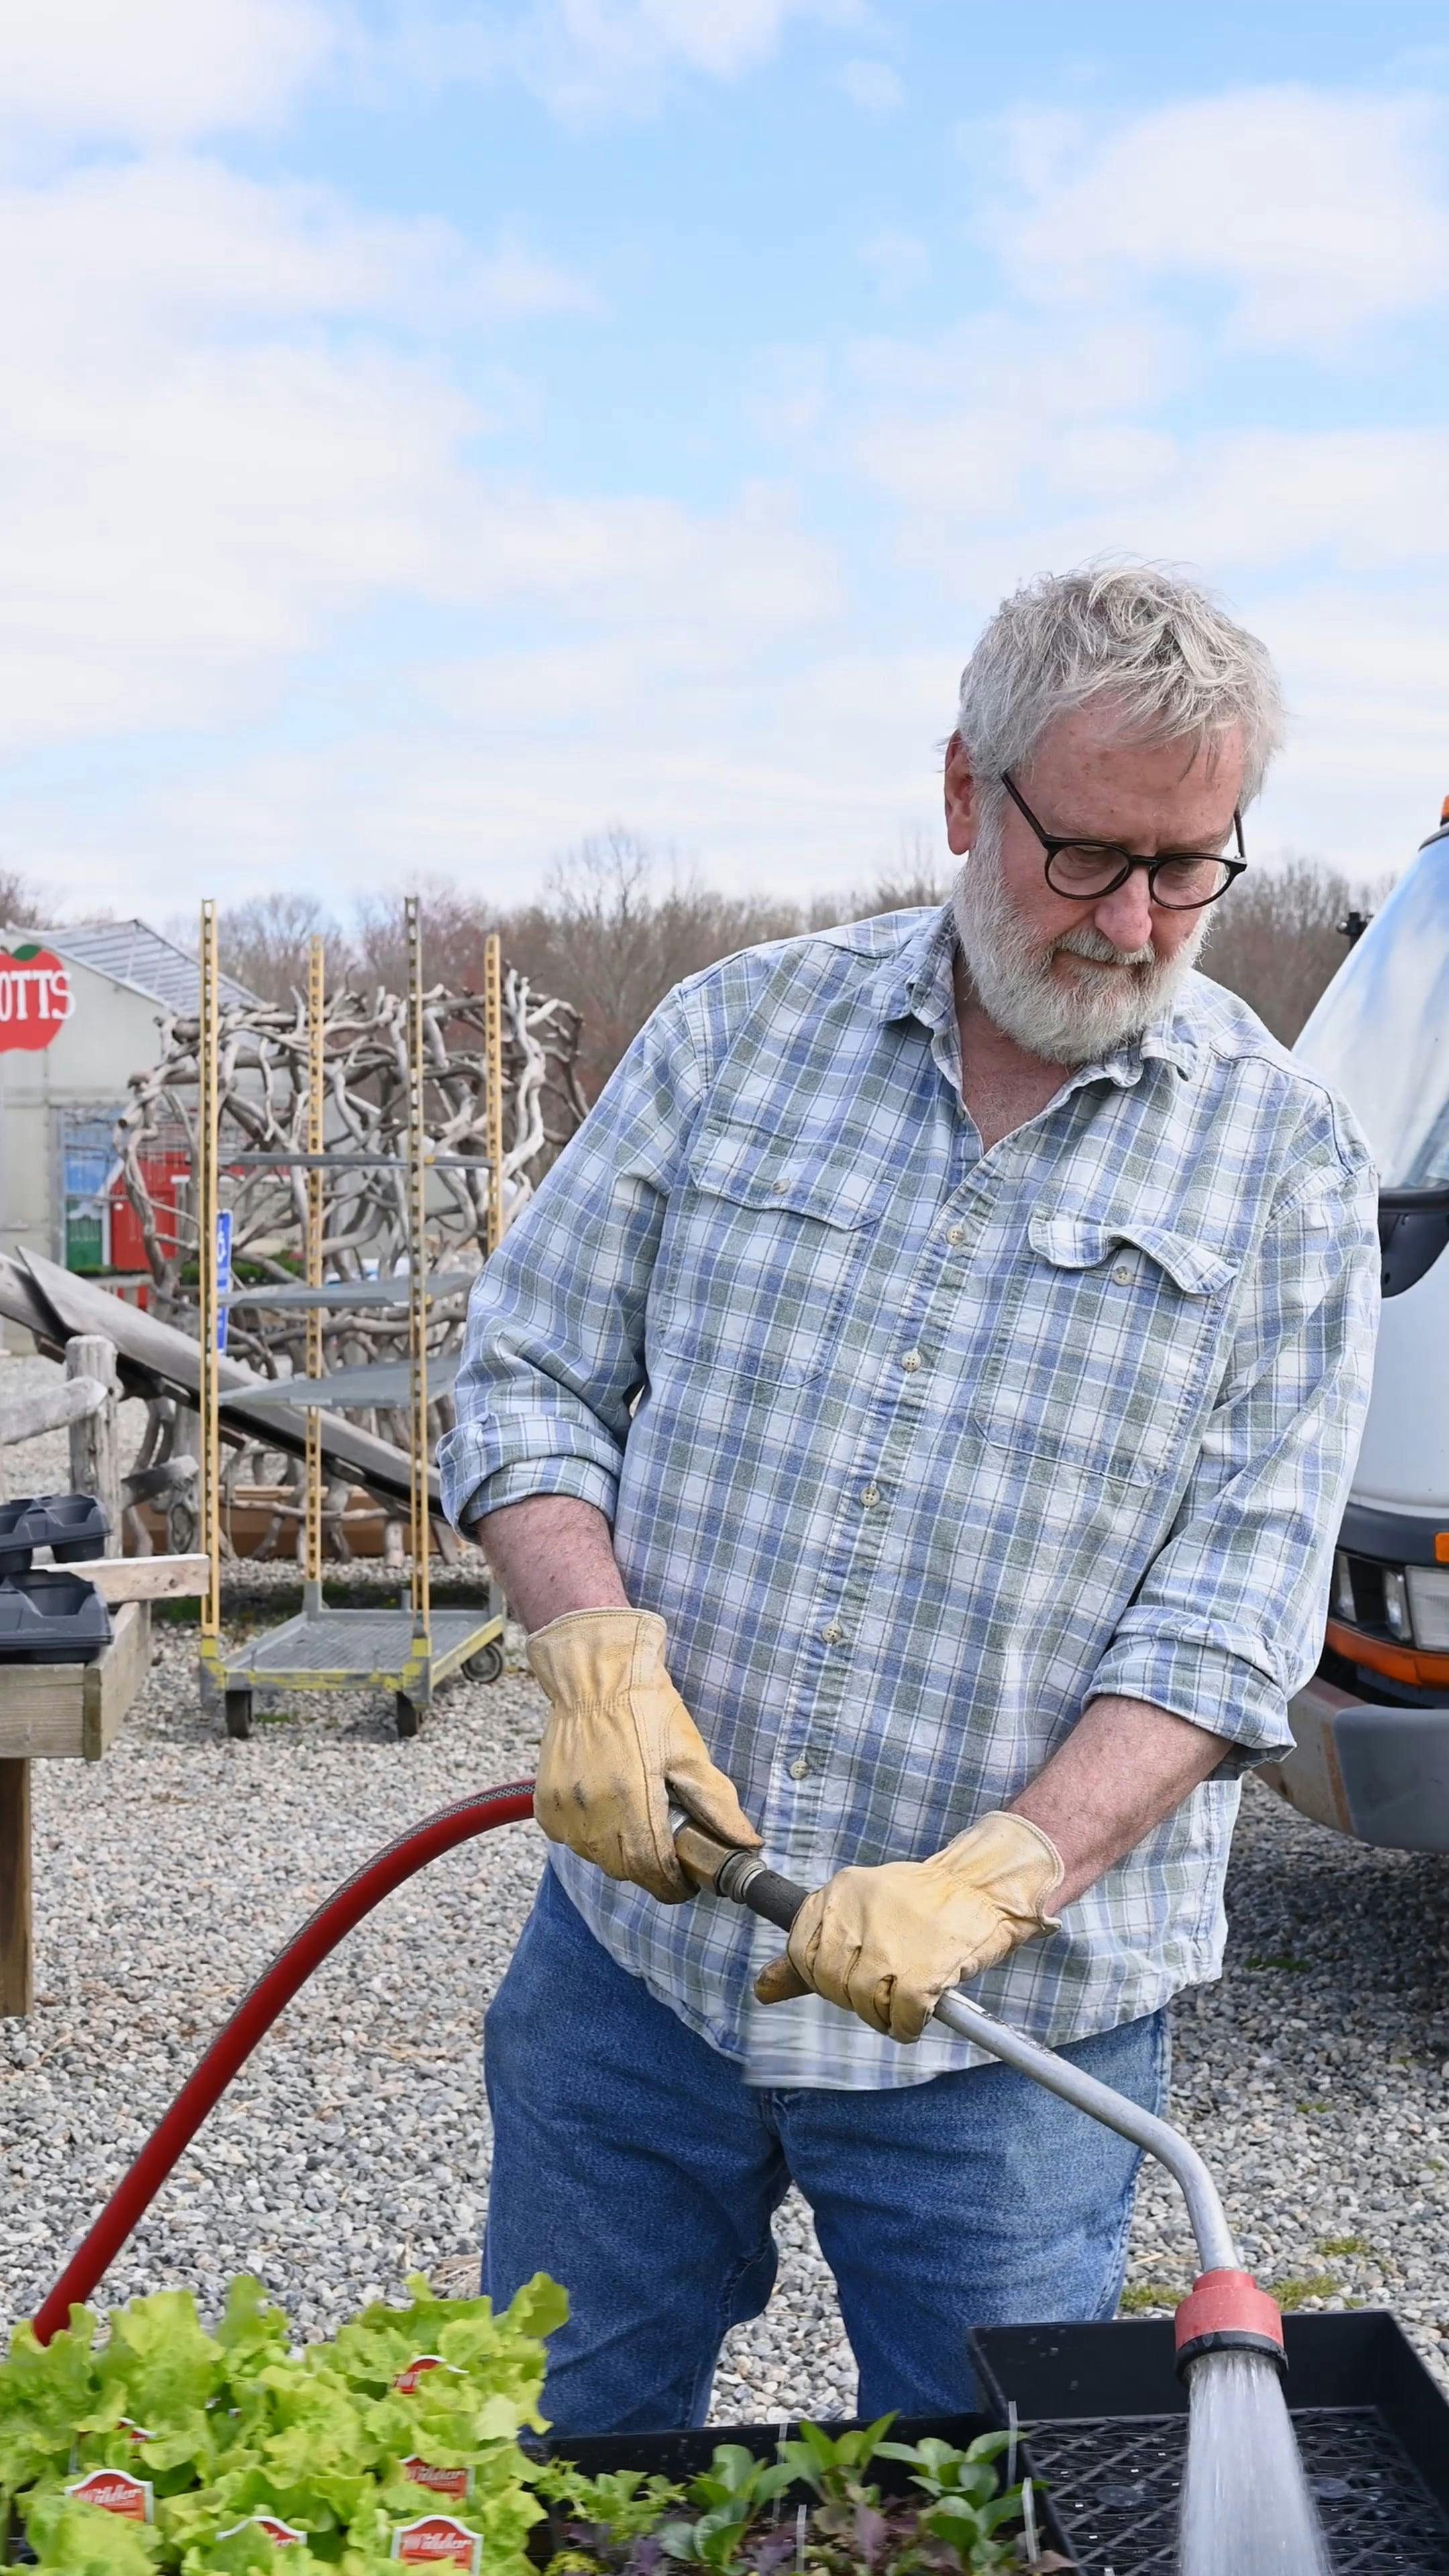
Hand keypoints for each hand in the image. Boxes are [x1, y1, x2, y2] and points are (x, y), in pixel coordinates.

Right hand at [526, 1608, 760, 1903]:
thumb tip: (746, 1844)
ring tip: (634, 1818)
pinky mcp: (546, 1802)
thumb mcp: (689, 1752)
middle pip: (625, 1871)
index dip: (673, 1885)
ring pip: (596, 1858)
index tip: (684, 1882)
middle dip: (649, 1867)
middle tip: (664, 1846)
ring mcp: (566, 1808)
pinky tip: (604, 1808)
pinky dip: (589, 1836)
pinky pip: (570, 1839)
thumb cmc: (645, 1707)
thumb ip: (716, 1805)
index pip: (653, 1871)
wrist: (595, 1675)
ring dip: (619, 1852)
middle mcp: (593, 1811)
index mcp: (633, 1800)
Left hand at [754, 1812, 1063, 2040]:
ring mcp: (891, 1944)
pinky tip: (920, 2014)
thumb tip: (761, 1990)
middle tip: (881, 1990)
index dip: (821, 1975)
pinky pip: (902, 2018)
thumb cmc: (920, 1902)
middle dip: (853, 1997)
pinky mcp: (924, 1971)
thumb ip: (811, 1949)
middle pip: (830, 1983)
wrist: (983, 1884)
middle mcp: (858, 1914)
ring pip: (863, 2003)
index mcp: (839, 1892)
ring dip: (883, 2014)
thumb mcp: (860, 1909)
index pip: (800, 1952)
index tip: (847, 1974)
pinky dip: (908, 2026)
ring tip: (902, 2000)